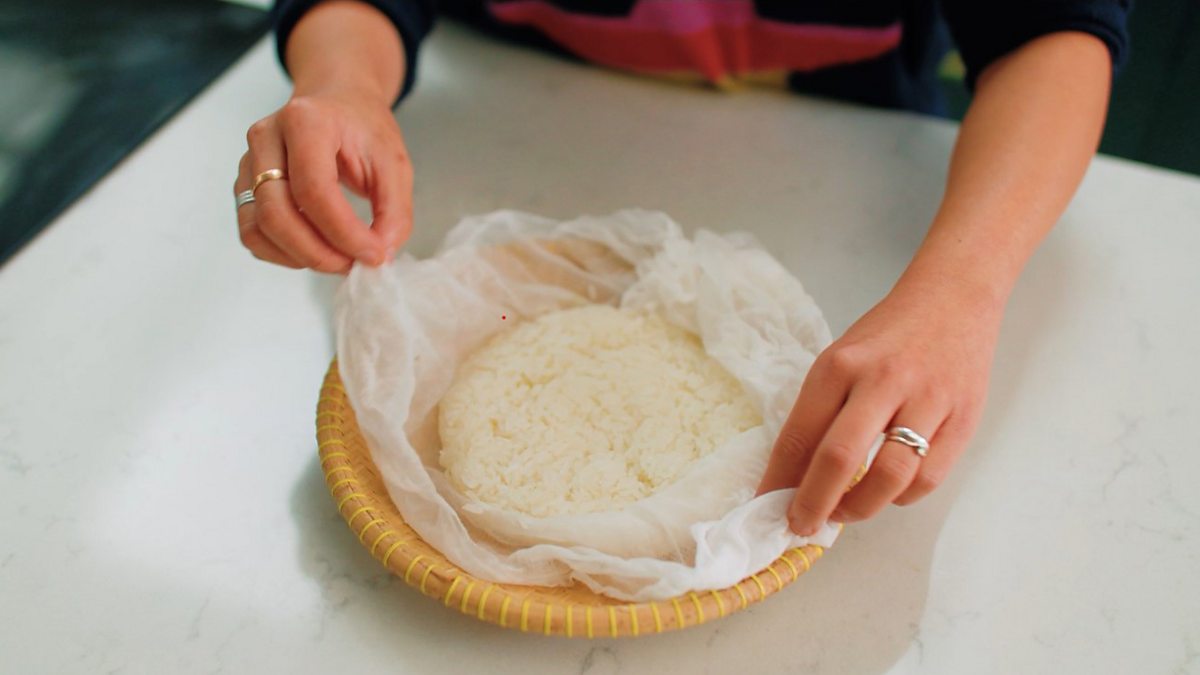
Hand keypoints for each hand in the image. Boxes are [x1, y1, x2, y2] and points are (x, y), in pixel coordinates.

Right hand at [234, 86, 411, 271]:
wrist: (336, 103)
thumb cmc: (362, 128)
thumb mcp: (394, 162)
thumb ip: (394, 210)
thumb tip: (381, 254)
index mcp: (305, 121)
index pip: (313, 189)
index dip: (344, 232)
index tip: (374, 255)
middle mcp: (266, 138)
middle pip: (276, 213)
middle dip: (319, 252)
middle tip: (354, 264)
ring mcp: (248, 162)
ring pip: (258, 228)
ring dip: (300, 256)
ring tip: (339, 258)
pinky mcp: (244, 185)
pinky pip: (252, 233)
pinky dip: (282, 254)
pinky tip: (314, 251)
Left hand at [756, 277, 1003, 533]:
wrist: (953, 298)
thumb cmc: (888, 335)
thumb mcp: (842, 360)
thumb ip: (822, 412)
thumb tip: (795, 475)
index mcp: (839, 366)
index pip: (799, 434)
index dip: (778, 480)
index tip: (766, 506)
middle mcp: (881, 382)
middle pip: (839, 458)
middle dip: (813, 503)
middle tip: (801, 525)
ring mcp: (926, 401)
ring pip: (889, 477)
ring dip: (860, 508)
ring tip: (844, 514)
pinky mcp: (962, 419)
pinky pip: (928, 478)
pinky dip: (902, 497)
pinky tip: (887, 492)